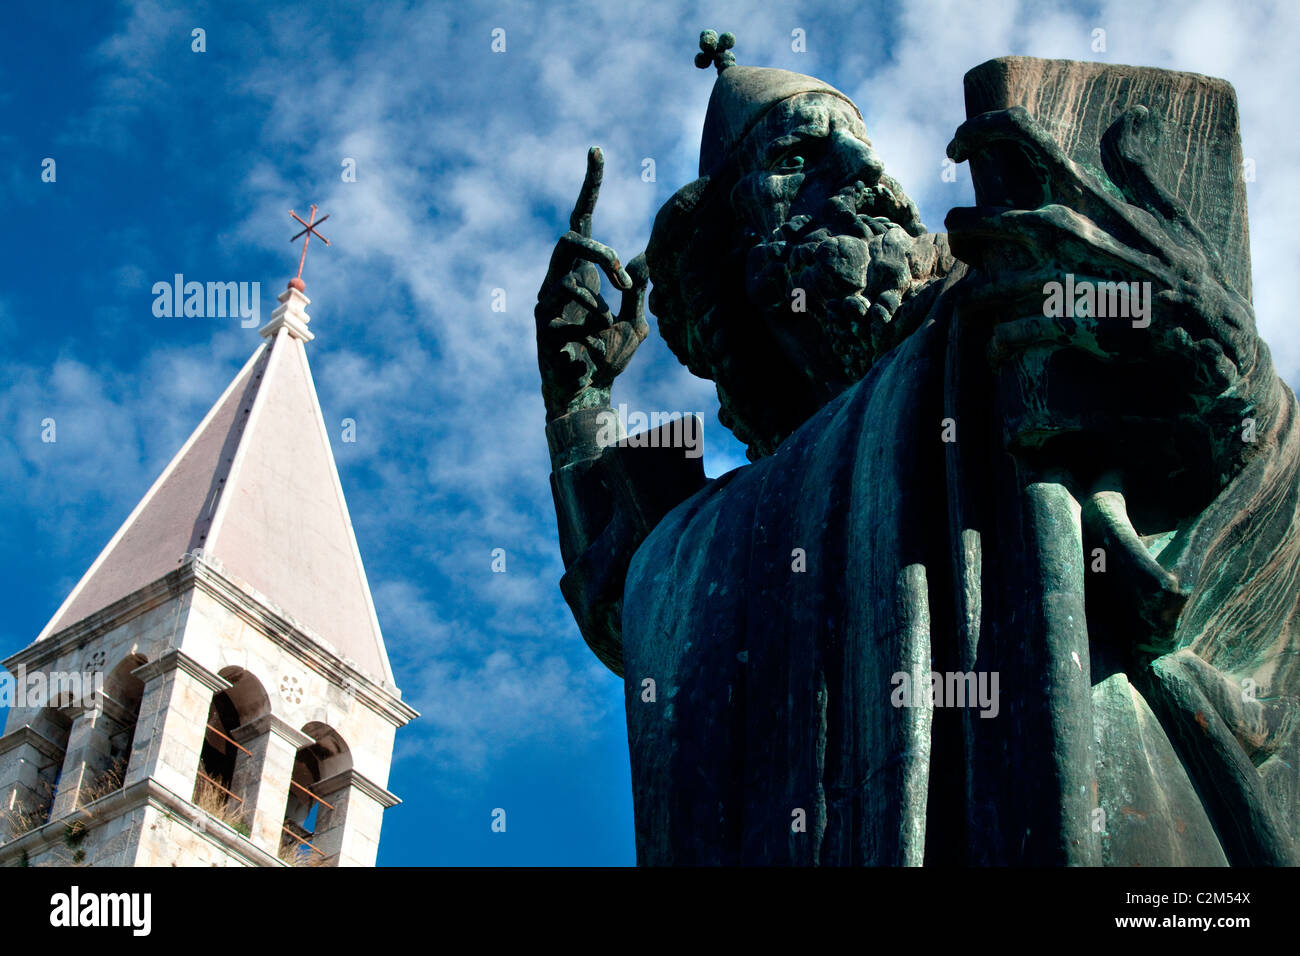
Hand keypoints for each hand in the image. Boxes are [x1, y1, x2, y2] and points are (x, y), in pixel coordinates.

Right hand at [536, 147, 648, 419]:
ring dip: (597, 289)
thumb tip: (643, 258)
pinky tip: (590, 344)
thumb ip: (637, 290)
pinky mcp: (540, 318)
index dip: (590, 186)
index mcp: (585, 271)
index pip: (583, 219)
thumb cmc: (608, 359)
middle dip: (599, 249)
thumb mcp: (635, 321)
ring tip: (609, 320)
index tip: (596, 150)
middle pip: (571, 234)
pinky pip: (564, 300)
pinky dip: (588, 318)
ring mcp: (547, 297)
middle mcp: (562, 277)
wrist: (587, 394)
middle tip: (624, 281)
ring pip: (565, 262)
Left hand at [944, 106, 1271, 509]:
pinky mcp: (1071, 324)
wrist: (1213, 336)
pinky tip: (1001, 350)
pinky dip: (998, 345)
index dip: (979, 133)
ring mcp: (1068, 277)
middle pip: (976, 221)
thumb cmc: (1189, 273)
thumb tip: (1133, 118)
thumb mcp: (1169, 212)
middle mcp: (1070, 229)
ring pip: (981, 287)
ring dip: (974, 300)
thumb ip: (1136, 166)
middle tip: (966, 251)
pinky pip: (1006, 334)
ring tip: (981, 307)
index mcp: (1089, 195)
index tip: (955, 150)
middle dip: (960, 237)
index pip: (1024, 138)